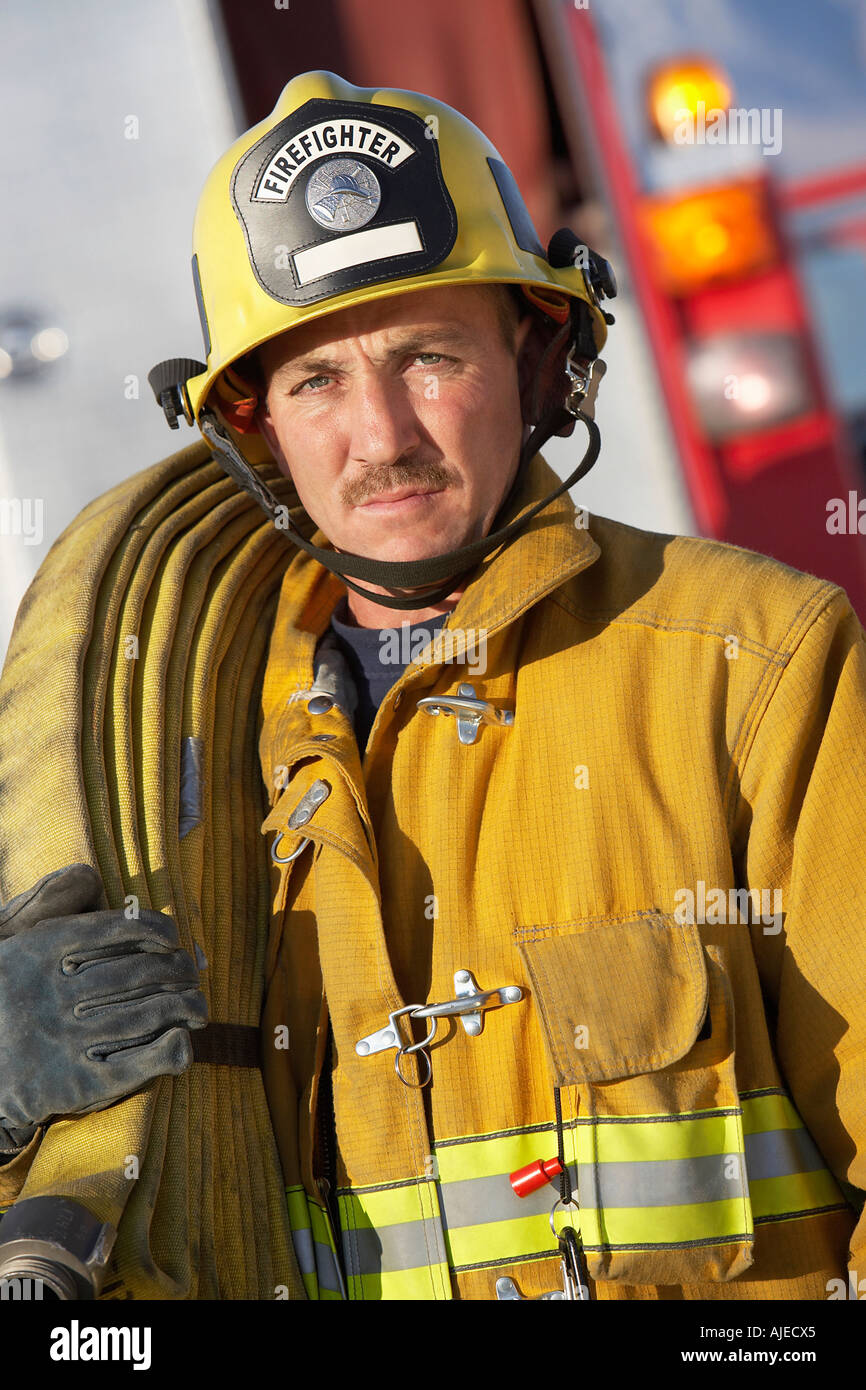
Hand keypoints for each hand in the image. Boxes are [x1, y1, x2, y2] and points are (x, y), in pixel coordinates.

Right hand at [0, 864, 207, 1148]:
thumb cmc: (2, 996)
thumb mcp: (8, 940)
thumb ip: (46, 903)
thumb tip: (89, 874)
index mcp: (38, 952)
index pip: (114, 929)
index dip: (156, 930)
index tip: (173, 938)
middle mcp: (52, 994)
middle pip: (140, 972)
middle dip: (178, 971)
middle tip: (192, 975)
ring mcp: (62, 1041)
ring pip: (146, 1016)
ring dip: (186, 1008)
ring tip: (199, 1008)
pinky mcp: (72, 1086)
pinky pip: (133, 1067)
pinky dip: (167, 1051)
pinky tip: (182, 1042)